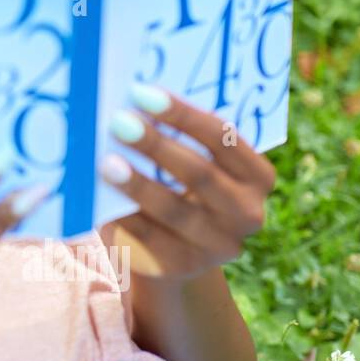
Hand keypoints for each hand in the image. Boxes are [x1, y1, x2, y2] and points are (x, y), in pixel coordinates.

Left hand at [97, 83, 276, 281]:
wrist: (169, 255)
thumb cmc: (174, 188)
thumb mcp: (184, 165)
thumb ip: (173, 138)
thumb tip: (130, 104)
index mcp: (257, 176)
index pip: (224, 137)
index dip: (183, 114)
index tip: (142, 93)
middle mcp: (248, 213)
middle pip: (200, 173)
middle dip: (157, 145)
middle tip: (119, 121)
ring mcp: (219, 245)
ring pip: (175, 210)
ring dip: (138, 183)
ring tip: (106, 161)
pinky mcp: (184, 266)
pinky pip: (151, 238)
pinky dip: (125, 215)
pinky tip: (102, 197)